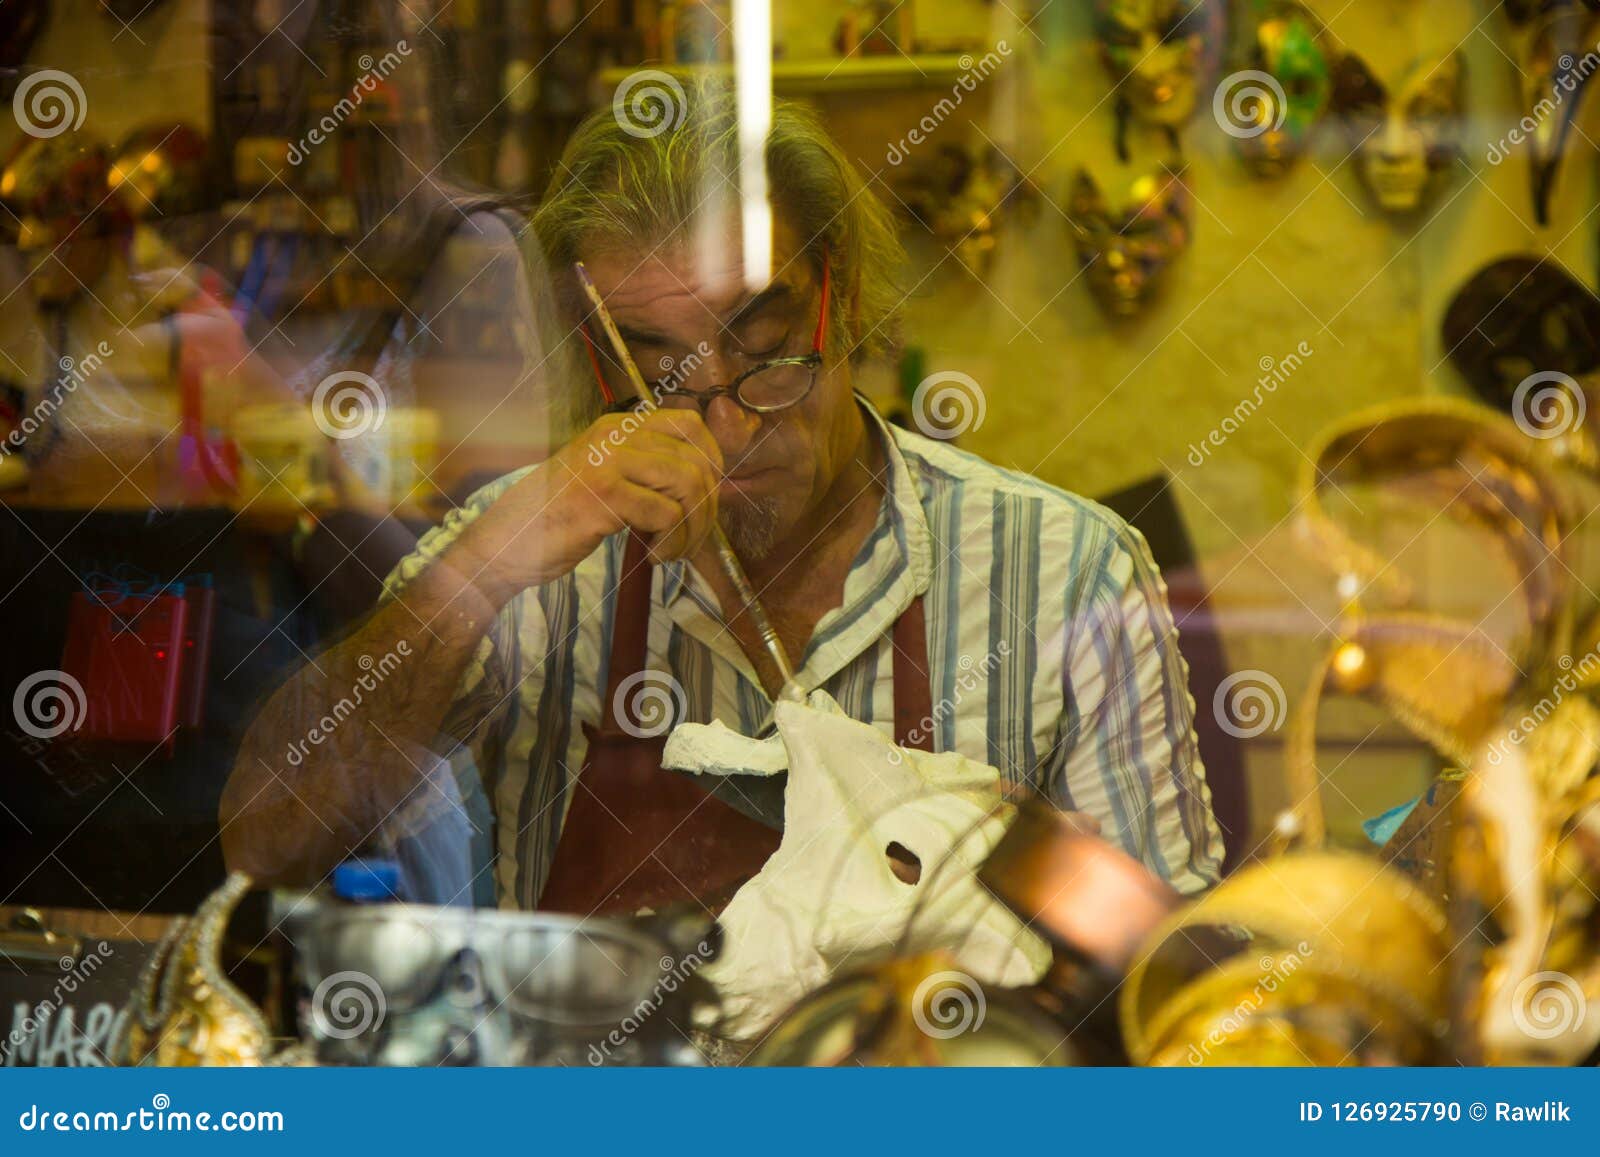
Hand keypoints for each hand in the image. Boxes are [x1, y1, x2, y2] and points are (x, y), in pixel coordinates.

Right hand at [450, 408, 723, 602]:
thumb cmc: (555, 519)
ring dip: (692, 528)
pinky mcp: (602, 497)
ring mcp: (606, 463)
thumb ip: (643, 471)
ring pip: (687, 484)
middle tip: (692, 538)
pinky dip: (671, 542)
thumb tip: (706, 483)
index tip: (708, 497)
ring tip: (673, 551)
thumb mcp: (602, 478)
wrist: (504, 544)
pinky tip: (653, 556)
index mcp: (615, 427)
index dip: (713, 460)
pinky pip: (666, 514)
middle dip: (707, 507)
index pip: (690, 424)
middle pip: (696, 459)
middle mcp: (613, 436)